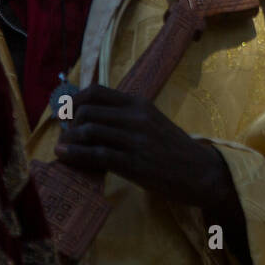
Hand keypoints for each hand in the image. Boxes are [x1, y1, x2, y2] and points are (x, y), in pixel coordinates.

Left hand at [55, 85, 233, 209]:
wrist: (200, 172)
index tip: (64, 114)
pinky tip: (64, 157)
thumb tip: (88, 119)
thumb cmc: (173, 149)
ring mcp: (136, 139)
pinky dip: (74, 155)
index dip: (73, 101)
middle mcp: (137, 117)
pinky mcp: (134, 162)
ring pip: (88, 131)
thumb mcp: (152, 123)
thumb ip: (125, 118)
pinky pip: (96, 154)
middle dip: (68, 125)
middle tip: (67, 138)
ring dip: (68, 141)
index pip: (96, 92)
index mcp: (140, 104)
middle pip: (87, 111)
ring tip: (63, 150)